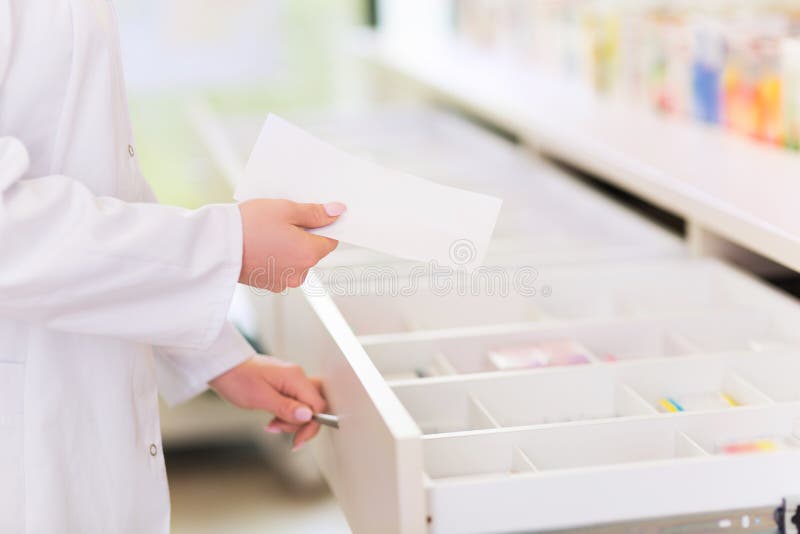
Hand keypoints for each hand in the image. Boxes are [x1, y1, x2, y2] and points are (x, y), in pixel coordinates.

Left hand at [209, 355, 326, 450]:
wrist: (222, 366)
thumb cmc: (237, 378)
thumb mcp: (260, 398)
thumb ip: (286, 408)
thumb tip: (308, 416)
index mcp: (294, 377)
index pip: (317, 405)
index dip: (311, 426)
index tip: (298, 441)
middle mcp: (296, 376)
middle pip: (313, 406)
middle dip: (299, 424)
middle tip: (278, 429)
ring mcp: (290, 379)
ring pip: (303, 406)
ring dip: (290, 420)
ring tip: (272, 425)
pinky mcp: (283, 383)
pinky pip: (293, 402)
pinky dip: (285, 414)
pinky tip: (273, 419)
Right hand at [239, 199, 345, 291]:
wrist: (215, 246)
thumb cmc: (248, 225)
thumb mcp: (285, 209)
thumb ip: (315, 213)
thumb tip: (337, 212)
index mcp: (309, 254)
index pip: (331, 240)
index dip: (323, 226)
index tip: (310, 215)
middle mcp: (301, 273)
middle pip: (313, 250)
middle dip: (303, 235)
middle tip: (282, 220)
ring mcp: (284, 281)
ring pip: (296, 259)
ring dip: (289, 246)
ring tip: (267, 232)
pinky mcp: (269, 284)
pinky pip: (282, 267)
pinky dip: (276, 256)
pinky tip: (261, 244)